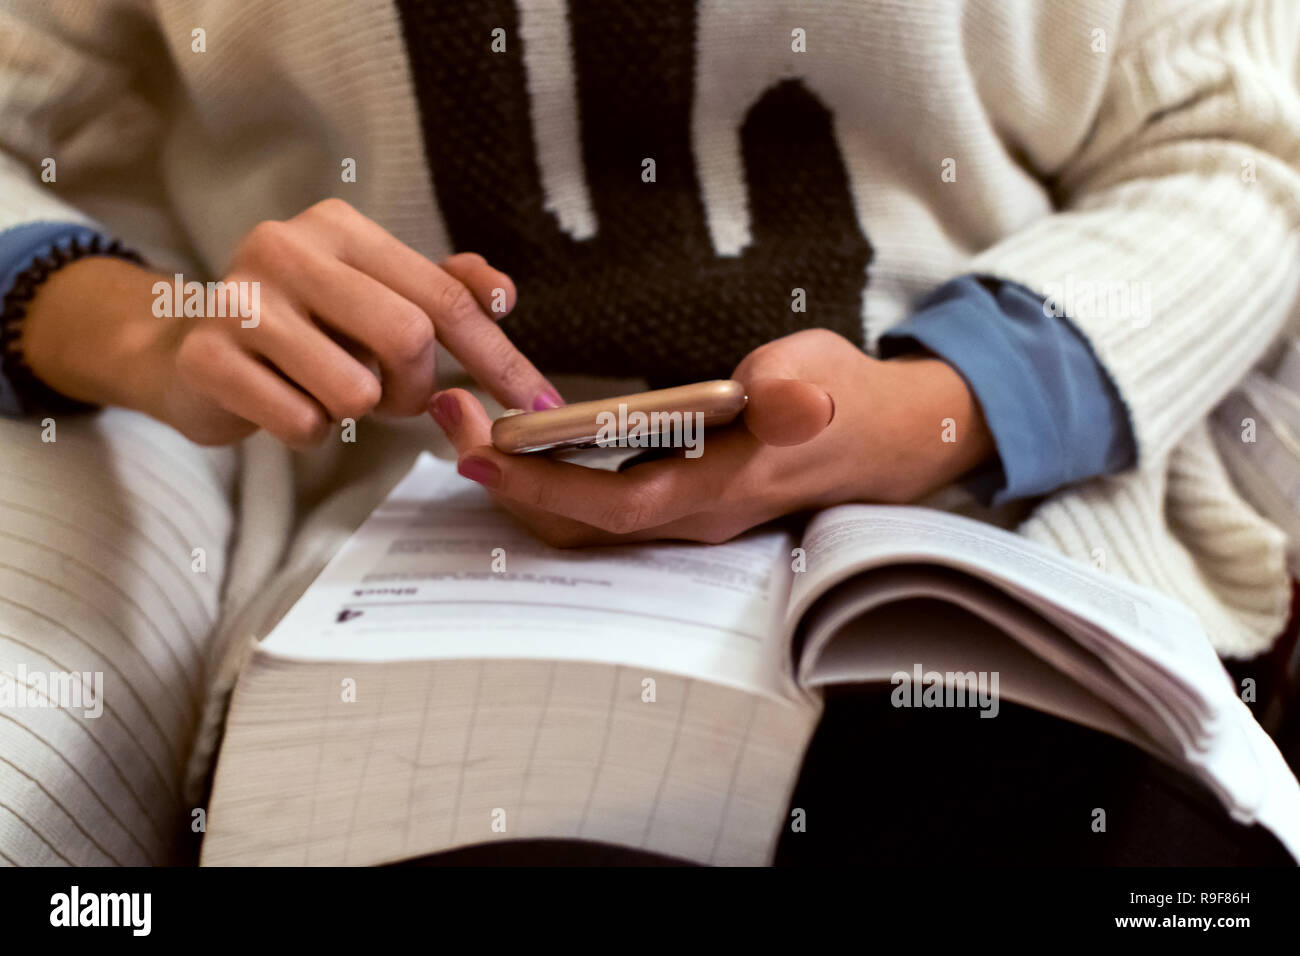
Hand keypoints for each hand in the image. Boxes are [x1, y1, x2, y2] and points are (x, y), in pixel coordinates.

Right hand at [20, 199, 562, 447]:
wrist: (184, 351)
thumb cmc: (300, 328)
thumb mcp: (372, 295)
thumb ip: (441, 288)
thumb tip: (503, 290)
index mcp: (340, 228)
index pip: (445, 296)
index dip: (498, 357)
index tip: (537, 404)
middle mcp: (286, 248)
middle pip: (408, 339)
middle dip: (415, 389)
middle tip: (393, 397)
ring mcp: (240, 301)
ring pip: (355, 390)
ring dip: (357, 411)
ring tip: (326, 391)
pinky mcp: (208, 358)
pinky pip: (303, 424)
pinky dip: (308, 433)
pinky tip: (282, 405)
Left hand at [429, 328, 994, 545]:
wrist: (877, 440)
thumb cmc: (844, 400)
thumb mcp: (825, 377)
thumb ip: (799, 391)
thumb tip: (788, 398)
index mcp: (722, 488)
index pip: (618, 504)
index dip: (545, 485)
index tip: (483, 449)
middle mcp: (692, 515)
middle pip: (580, 522)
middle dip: (508, 480)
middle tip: (451, 419)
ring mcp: (682, 514)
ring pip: (583, 522)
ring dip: (520, 483)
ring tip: (470, 427)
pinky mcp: (677, 499)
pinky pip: (597, 508)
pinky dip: (550, 481)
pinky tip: (522, 442)